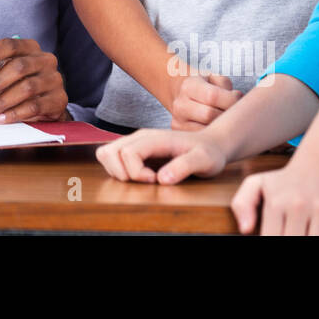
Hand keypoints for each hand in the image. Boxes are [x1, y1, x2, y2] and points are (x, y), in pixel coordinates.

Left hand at [0, 38, 69, 123]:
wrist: (48, 105)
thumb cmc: (21, 85)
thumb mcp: (5, 76)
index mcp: (31, 48)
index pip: (10, 45)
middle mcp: (46, 60)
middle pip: (19, 67)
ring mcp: (55, 79)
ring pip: (27, 88)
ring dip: (2, 101)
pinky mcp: (59, 99)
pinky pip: (34, 106)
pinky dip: (13, 114)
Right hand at [97, 126, 227, 182]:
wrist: (211, 145)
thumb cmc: (209, 152)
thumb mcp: (204, 160)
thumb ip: (184, 167)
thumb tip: (161, 179)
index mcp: (154, 138)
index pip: (128, 153)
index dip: (136, 173)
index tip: (155, 180)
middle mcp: (140, 137)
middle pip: (109, 152)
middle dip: (121, 173)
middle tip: (145, 181)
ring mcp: (135, 143)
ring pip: (106, 154)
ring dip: (117, 172)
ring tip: (141, 179)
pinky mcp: (134, 150)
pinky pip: (112, 159)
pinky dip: (119, 172)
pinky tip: (141, 177)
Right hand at [166, 72, 241, 129]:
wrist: (183, 95)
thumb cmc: (205, 86)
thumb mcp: (215, 79)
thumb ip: (226, 86)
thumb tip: (237, 98)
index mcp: (189, 86)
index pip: (212, 96)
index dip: (230, 99)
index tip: (237, 98)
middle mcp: (180, 104)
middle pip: (209, 115)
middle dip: (226, 115)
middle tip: (234, 112)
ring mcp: (178, 121)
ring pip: (206, 130)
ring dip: (221, 127)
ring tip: (226, 120)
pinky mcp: (180, 133)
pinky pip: (202, 139)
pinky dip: (214, 135)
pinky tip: (219, 128)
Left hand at [230, 160, 318, 234]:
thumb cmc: (286, 180)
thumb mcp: (257, 184)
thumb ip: (242, 205)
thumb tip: (245, 230)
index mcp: (276, 203)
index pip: (271, 238)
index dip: (271, 242)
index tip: (276, 234)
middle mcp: (298, 205)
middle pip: (293, 240)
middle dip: (290, 240)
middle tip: (290, 231)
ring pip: (316, 240)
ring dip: (310, 239)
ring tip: (303, 231)